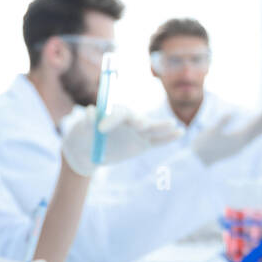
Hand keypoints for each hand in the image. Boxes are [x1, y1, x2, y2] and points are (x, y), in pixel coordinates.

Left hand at [61, 104, 182, 175]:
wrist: (88, 149)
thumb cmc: (84, 134)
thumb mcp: (81, 128)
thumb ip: (87, 121)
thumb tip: (90, 111)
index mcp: (114, 114)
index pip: (119, 113)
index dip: (112, 119)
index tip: (100, 129)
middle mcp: (129, 121)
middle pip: (137, 119)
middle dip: (139, 122)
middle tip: (139, 125)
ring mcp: (138, 132)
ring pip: (152, 128)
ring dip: (162, 127)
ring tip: (172, 125)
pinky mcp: (143, 144)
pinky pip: (158, 141)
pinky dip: (168, 138)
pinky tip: (180, 133)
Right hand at [191, 108, 261, 165]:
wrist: (197, 162)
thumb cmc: (203, 145)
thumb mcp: (211, 131)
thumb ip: (222, 122)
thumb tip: (231, 112)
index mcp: (238, 138)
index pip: (255, 124)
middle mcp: (241, 144)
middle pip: (257, 129)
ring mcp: (238, 147)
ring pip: (255, 134)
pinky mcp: (234, 149)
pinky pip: (250, 139)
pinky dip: (257, 133)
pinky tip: (261, 132)